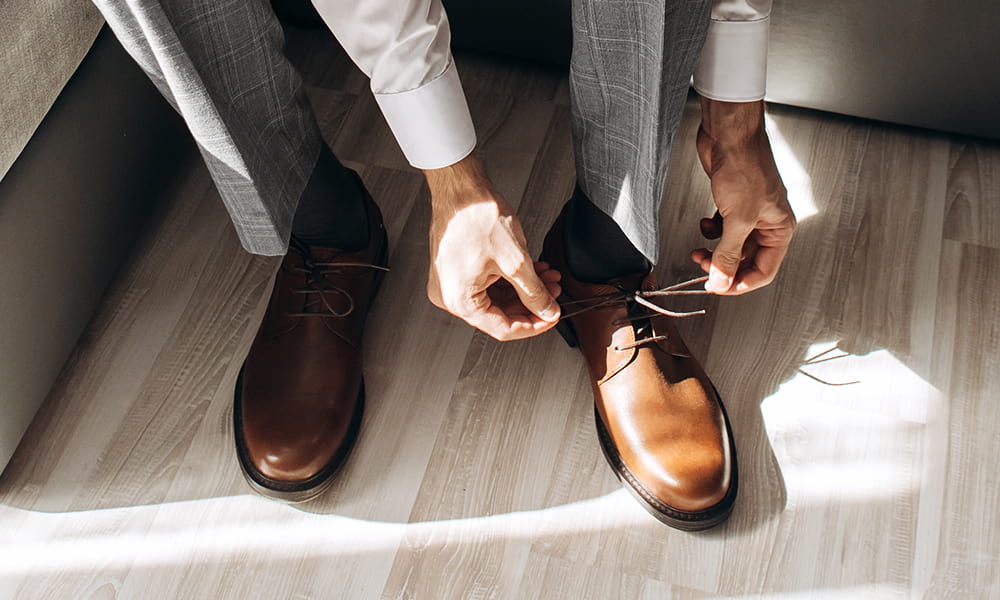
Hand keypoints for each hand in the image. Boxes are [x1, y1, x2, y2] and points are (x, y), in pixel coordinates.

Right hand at [424, 154, 561, 340]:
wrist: (461, 188)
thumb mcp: (515, 261)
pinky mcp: (457, 270)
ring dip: (524, 290)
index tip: (552, 316)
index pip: (503, 328)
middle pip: (499, 314)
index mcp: (459, 301)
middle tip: (553, 293)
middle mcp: (450, 296)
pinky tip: (532, 270)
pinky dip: (510, 280)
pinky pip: (487, 284)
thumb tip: (547, 311)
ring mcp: (451, 283)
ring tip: (547, 277)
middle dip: (531, 303)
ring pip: (496, 298)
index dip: (533, 325)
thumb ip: (534, 292)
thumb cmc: (476, 216)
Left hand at [692, 98, 795, 294]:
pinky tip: (705, 224)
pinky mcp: (733, 203)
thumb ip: (728, 254)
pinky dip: (711, 231)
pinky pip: (722, 229)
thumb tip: (722, 280)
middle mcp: (768, 222)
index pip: (764, 271)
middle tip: (704, 271)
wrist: (730, 134)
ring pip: (732, 245)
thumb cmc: (745, 165)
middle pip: (746, 260)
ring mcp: (749, 213)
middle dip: (724, 267)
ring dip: (714, 252)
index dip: (740, 283)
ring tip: (699, 251)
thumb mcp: (737, 219)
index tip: (718, 287)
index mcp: (780, 228)